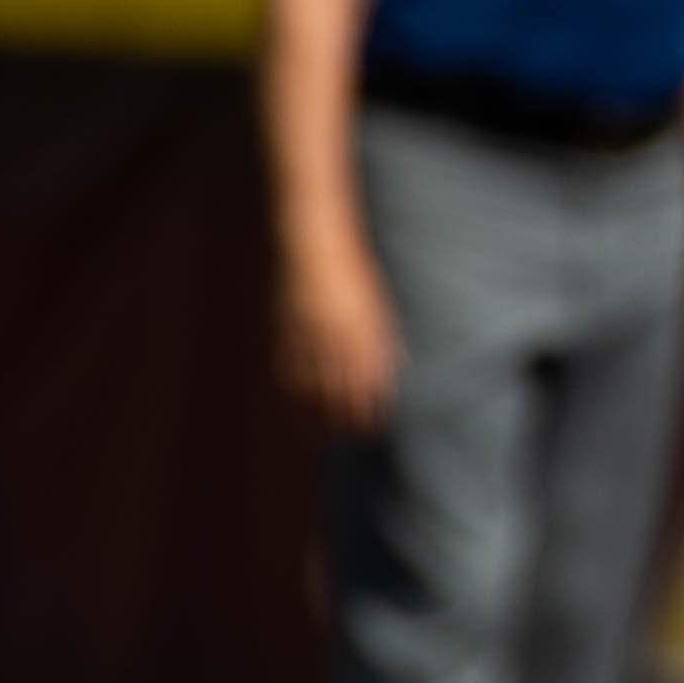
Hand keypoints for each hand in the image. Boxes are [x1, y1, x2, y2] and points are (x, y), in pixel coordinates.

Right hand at [279, 251, 400, 431]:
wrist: (315, 245)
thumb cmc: (354, 275)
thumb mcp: (377, 305)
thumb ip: (384, 338)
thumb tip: (397, 367)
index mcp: (364, 328)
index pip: (369, 380)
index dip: (369, 408)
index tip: (372, 428)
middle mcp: (336, 333)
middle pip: (341, 387)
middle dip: (346, 416)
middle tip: (348, 437)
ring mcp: (308, 331)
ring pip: (312, 381)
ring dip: (317, 409)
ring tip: (321, 431)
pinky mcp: (286, 326)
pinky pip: (288, 364)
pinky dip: (293, 386)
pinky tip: (295, 401)